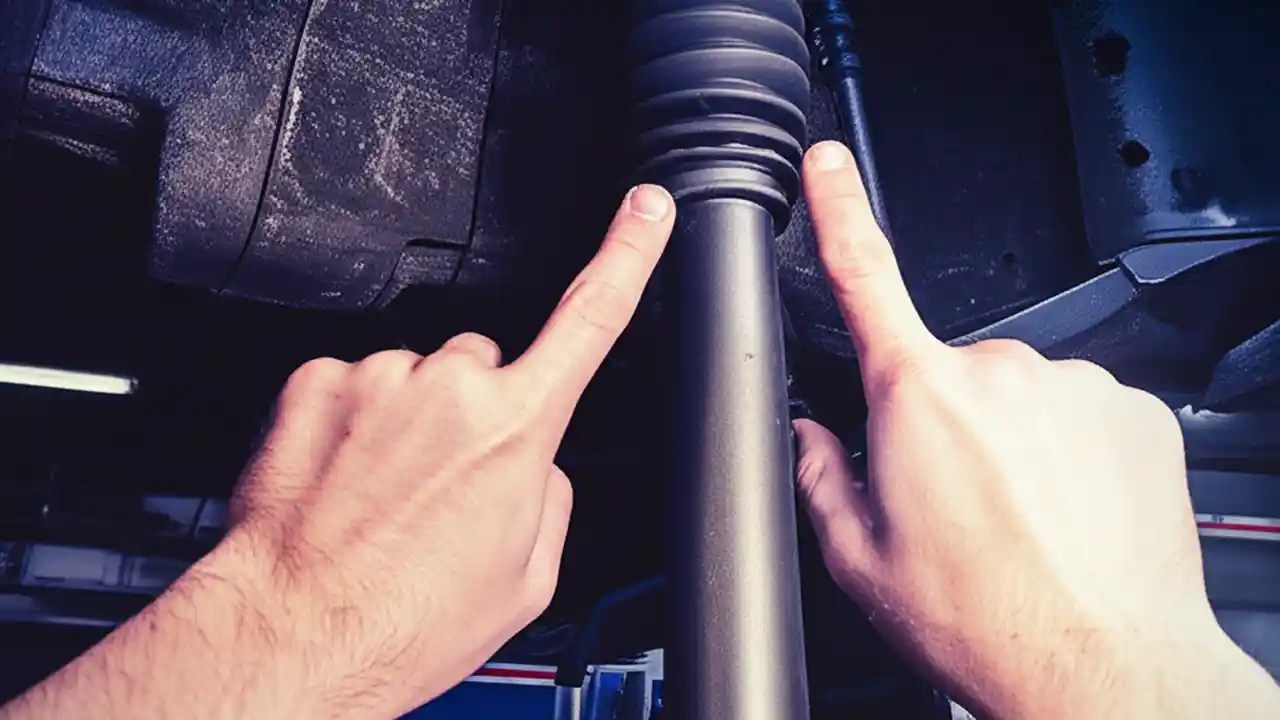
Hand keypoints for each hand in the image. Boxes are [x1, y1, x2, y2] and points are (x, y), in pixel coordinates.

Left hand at [1, 185, 674, 719]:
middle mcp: (449, 389)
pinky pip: (354, 386)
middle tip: (442, 485)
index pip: (592, 317)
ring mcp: (378, 379)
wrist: (296, 635)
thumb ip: (549, 497)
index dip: (628, 253)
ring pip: (414, 379)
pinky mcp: (317, 382)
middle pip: (483, 364)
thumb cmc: (405, 620)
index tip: (645, 208)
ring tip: (384, 498)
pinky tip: (343, 482)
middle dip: (473, 409)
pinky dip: (352, 426)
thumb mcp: (527, 578)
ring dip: (407, 424)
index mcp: (516, 431)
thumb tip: (535, 464)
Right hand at [793, 141, 1279, 718]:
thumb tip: (804, 437)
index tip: (831, 162)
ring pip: (1020, 396)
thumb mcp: (859, 559)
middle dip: (943, 421)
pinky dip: (1069, 453)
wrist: (1100, 665)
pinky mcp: (1134, 411)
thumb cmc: (982, 619)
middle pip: (950, 372)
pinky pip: (1081, 413)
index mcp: (917, 397)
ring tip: (1018, 520)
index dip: (841, 208)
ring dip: (1011, 440)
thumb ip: (815, 477)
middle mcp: (999, 373)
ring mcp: (1075, 387)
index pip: (866, 274)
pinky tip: (1066, 514)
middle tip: (952, 502)